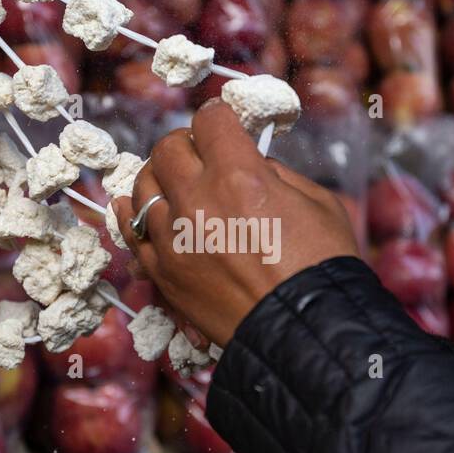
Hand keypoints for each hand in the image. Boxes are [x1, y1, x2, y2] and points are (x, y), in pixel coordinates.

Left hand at [114, 100, 358, 347]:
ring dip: (160, 180)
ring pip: (142, 186)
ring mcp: (174, 238)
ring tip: (177, 188)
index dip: (219, 119)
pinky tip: (140, 210)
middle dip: (186, 145)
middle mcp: (198, 201)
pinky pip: (131, 232)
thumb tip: (251, 162)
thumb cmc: (322, 268)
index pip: (210, 121)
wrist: (303, 333)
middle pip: (168, 148)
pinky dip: (134, 216)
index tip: (223, 126)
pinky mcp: (163, 272)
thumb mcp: (317, 203)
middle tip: (201, 156)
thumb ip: (276, 173)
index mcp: (240, 176)